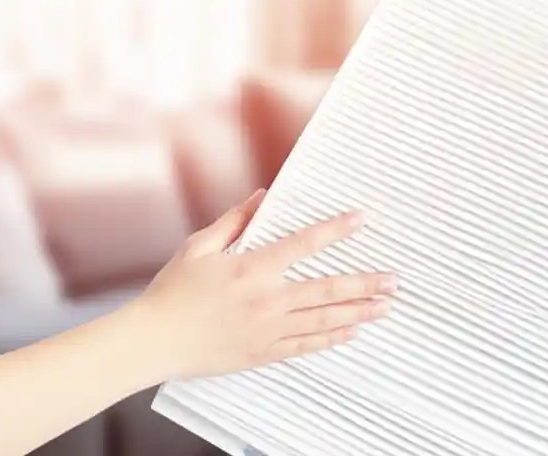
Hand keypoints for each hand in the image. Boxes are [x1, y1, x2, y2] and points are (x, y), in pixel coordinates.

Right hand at [128, 189, 396, 381]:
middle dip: (366, 282)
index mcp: (253, 267)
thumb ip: (234, 221)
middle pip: (328, 288)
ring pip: (325, 319)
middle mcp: (268, 299)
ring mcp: (268, 328)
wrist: (153, 341)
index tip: (363, 219)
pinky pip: (306, 345)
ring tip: (385, 306)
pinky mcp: (263, 352)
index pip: (306, 243)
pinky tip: (352, 332)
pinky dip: (332, 339)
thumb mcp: (199, 248)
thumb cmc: (172, 292)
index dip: (338, 229)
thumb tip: (262, 196)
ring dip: (359, 311)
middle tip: (393, 279)